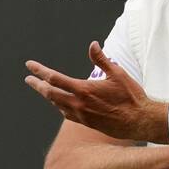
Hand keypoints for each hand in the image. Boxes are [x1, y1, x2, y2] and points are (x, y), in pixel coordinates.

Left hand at [25, 42, 165, 142]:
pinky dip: (60, 106)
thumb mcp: (118, 74)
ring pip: (57, 104)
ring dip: (49, 96)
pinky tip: (61, 104)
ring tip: (44, 89)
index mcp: (84, 89)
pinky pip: (67, 114)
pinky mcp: (87, 123)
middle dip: (37, 85)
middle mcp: (79, 104)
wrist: (140, 121)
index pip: (54, 78)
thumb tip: (92, 44)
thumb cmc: (132, 96)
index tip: (30, 66)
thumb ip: (101, 60)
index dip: (39, 71)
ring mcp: (81, 115)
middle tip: (29, 80)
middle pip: (50, 93)